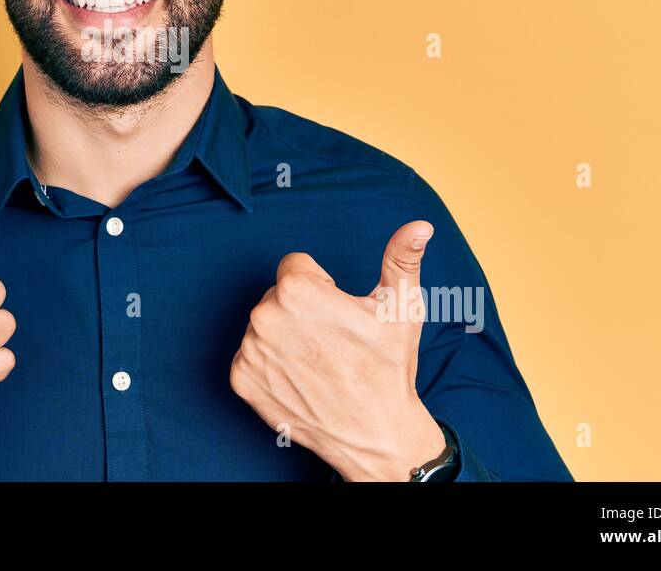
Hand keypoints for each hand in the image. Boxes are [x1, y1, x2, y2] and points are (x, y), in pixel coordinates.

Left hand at [229, 221, 445, 480]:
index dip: (322, 287)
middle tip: (331, 340)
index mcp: (298, 290)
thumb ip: (402, 258)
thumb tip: (419, 226)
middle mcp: (265, 316)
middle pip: (278, 295)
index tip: (338, 313)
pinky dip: (270, 365)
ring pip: (265, 325)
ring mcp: (250, 350)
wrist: (377, 433)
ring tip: (317, 360)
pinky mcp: (242, 379)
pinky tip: (299, 378)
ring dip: (285, 336)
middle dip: (301, 310)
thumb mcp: (400, 307)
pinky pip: (251, 356)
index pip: (295, 266)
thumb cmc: (388, 368)